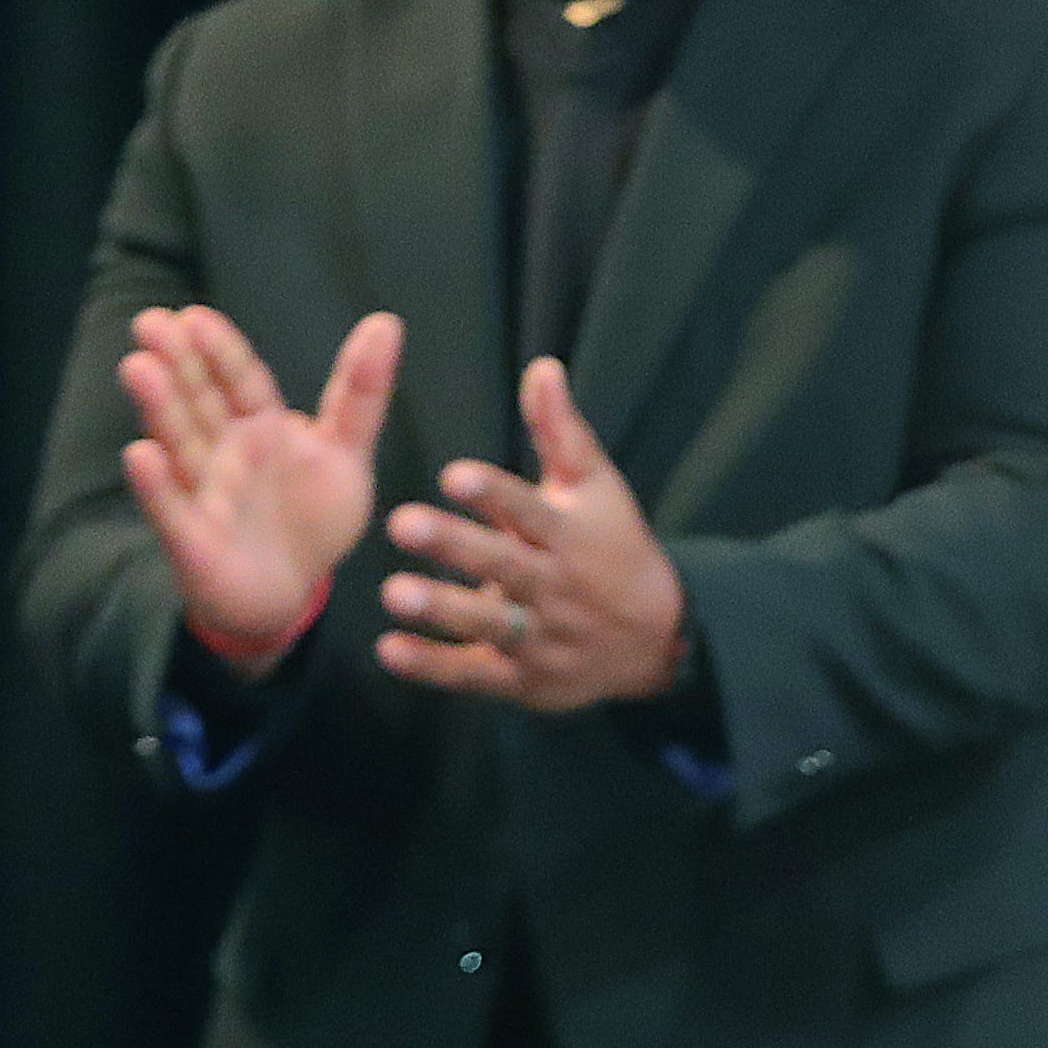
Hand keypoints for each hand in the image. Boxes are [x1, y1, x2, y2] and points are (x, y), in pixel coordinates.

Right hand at [120, 307, 402, 679]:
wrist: (287, 592)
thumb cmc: (311, 515)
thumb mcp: (346, 450)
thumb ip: (362, 391)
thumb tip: (387, 320)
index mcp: (261, 427)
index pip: (240, 380)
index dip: (220, 349)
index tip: (194, 315)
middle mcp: (224, 453)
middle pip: (200, 401)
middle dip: (177, 364)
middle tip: (151, 322)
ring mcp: (205, 493)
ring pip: (179, 443)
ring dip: (159, 407)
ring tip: (139, 368)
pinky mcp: (194, 541)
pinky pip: (171, 509)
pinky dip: (155, 483)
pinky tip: (139, 453)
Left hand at [377, 357, 687, 712]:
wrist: (656, 637)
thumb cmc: (614, 546)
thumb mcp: (595, 487)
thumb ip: (560, 431)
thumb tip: (540, 367)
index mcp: (573, 535)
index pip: (533, 512)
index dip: (495, 495)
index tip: (454, 474)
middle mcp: (558, 587)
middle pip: (506, 566)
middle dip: (455, 547)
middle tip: (401, 523)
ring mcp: (543, 637)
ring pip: (492, 624)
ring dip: (443, 610)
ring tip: (393, 592)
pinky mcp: (524, 679)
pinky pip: (476, 676)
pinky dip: (434, 667)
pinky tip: (391, 651)